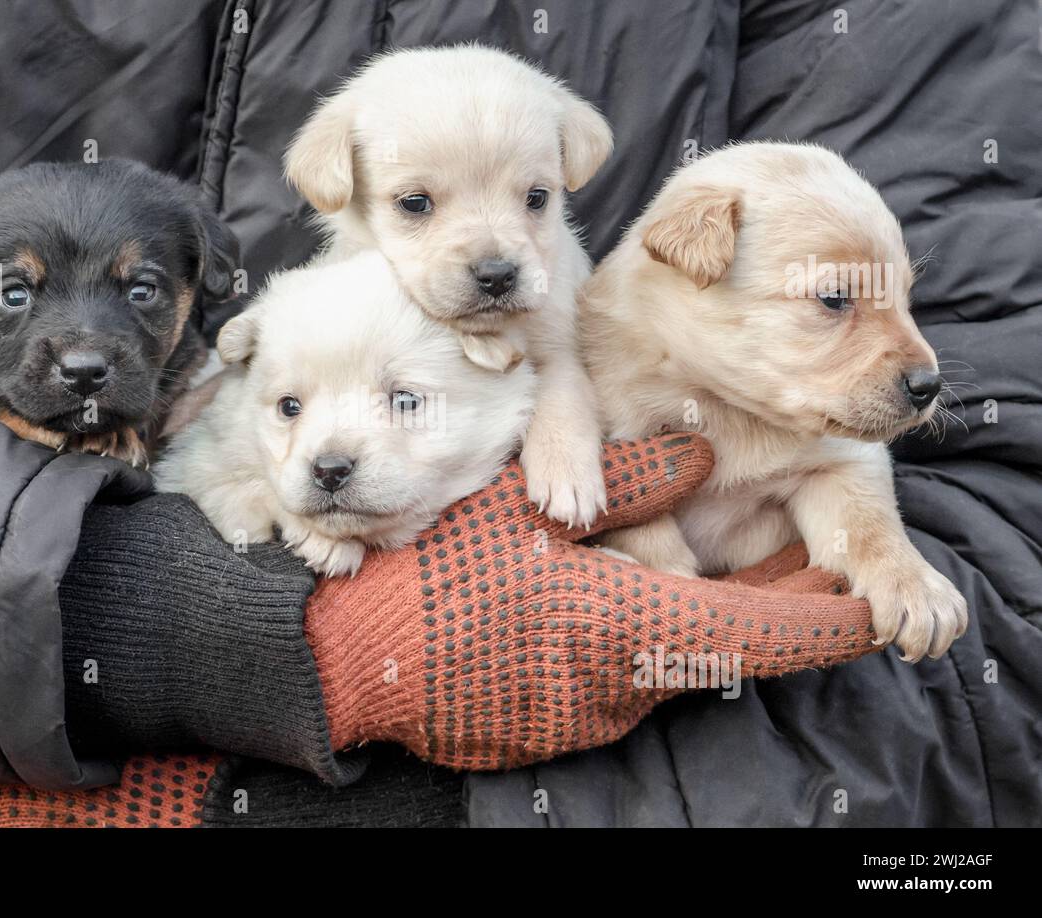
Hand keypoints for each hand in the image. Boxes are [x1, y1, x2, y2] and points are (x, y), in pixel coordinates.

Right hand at [305, 435, 877, 770]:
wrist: (344, 660)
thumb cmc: (432, 573)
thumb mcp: (526, 506)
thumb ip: (627, 481)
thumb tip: (701, 455)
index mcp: (634, 631)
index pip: (769, 633)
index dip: (830, 617)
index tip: (873, 601)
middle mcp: (624, 688)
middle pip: (721, 648)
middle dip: (761, 605)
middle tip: (793, 556)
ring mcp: (584, 715)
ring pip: (666, 662)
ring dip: (687, 617)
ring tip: (693, 557)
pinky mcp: (550, 725)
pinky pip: (615, 680)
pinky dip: (631, 640)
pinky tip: (602, 598)